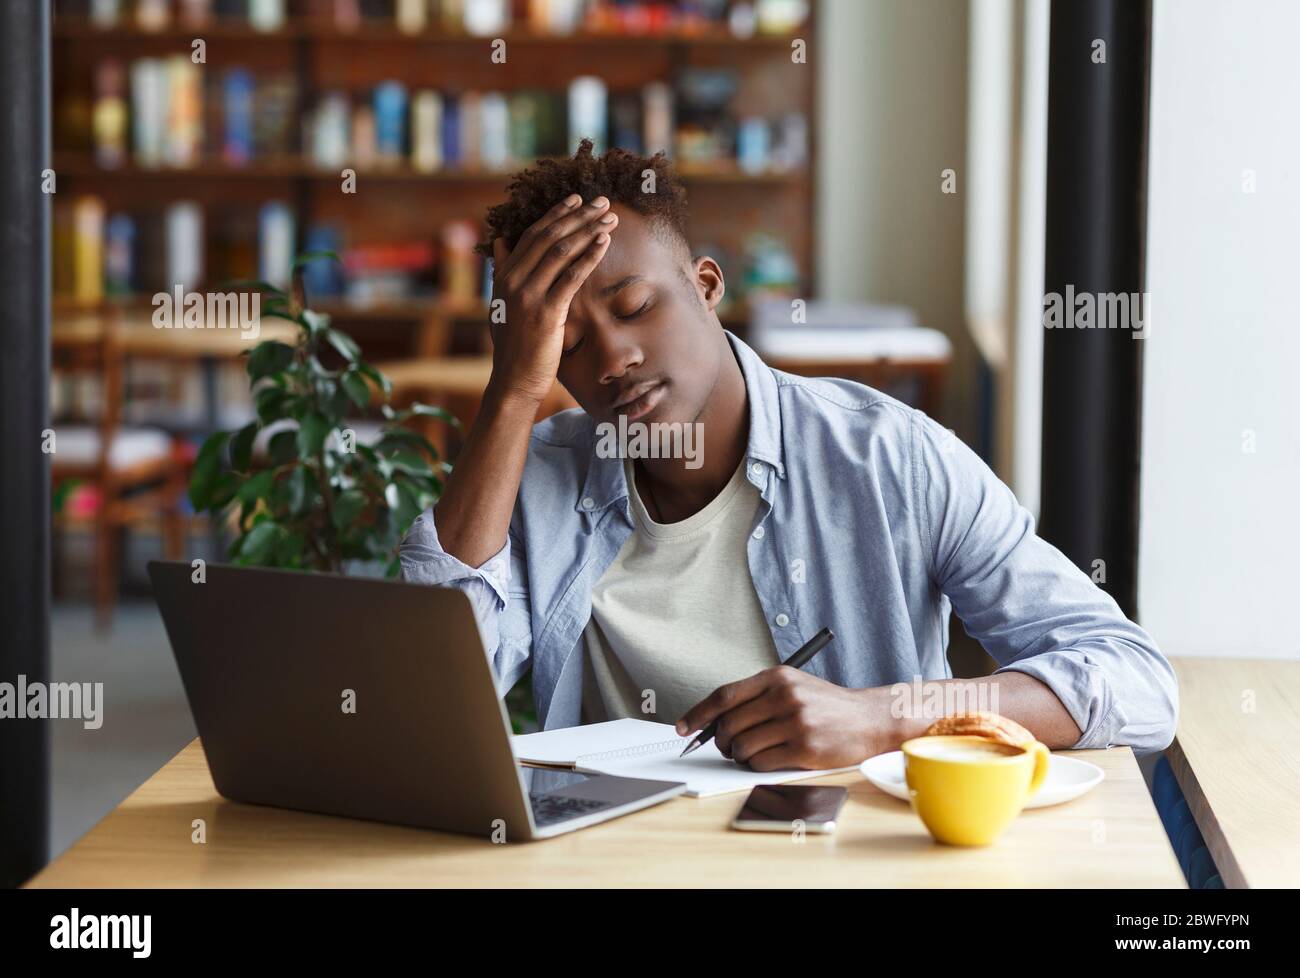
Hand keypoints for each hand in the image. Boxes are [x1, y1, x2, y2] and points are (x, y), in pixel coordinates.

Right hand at [487, 194, 617, 404]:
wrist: (514, 379)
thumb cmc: (515, 343)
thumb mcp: (502, 303)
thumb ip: (502, 271)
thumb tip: (501, 242)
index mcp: (503, 275)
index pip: (532, 234)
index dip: (556, 214)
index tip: (577, 199)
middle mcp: (512, 280)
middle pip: (549, 237)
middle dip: (579, 216)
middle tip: (602, 201)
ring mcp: (527, 296)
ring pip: (561, 251)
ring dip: (589, 230)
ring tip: (610, 217)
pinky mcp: (545, 312)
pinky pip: (571, 277)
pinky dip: (589, 256)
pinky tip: (604, 242)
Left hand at [675, 667, 902, 770]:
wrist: (870, 719)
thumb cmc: (827, 706)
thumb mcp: (793, 686)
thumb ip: (757, 697)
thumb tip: (715, 719)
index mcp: (776, 677)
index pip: (724, 695)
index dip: (699, 714)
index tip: (684, 727)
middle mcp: (784, 696)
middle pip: (730, 724)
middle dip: (721, 741)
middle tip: (727, 747)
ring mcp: (795, 722)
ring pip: (743, 746)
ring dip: (740, 755)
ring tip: (753, 753)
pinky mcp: (804, 748)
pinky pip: (762, 762)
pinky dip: (758, 765)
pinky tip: (770, 759)